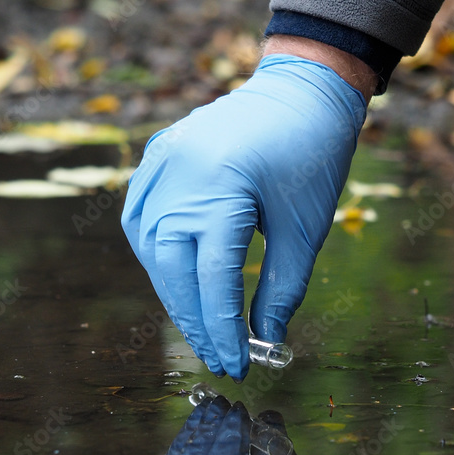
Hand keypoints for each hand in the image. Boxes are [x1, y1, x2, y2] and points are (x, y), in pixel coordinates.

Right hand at [121, 51, 366, 379]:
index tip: (235, 365)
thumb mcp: (303, 229)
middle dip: (192, 319)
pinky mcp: (157, 154)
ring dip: (170, 289)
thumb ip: (280, 289)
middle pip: (171, 268)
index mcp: (221, 189)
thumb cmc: (312, 156)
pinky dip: (154, 251)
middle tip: (215, 356)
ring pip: (149, 245)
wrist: (301, 89)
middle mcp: (179, 175)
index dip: (222, 330)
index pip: (211, 279)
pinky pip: (141, 213)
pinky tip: (173, 276)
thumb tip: (264, 342)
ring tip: (198, 324)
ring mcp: (162, 161)